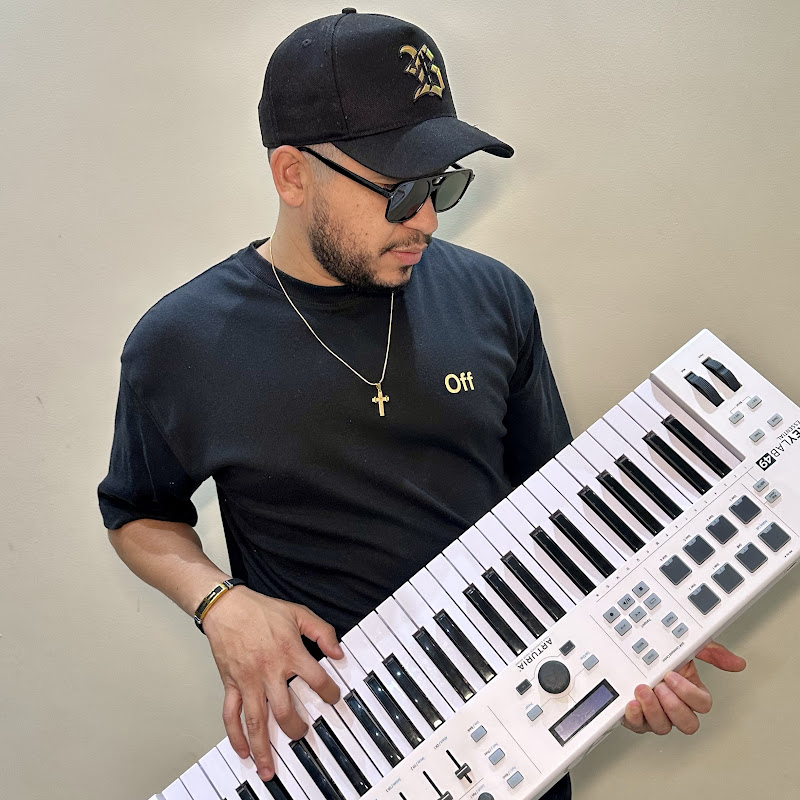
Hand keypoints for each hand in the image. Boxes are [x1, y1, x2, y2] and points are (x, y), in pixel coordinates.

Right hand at [201, 588, 343, 779]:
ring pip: (256, 721)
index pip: (316, 680)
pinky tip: (243, 751)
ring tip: (269, 768)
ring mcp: (248, 681)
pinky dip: (235, 735)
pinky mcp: (231, 684)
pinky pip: (231, 715)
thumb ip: (322, 632)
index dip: (329, 692)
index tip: (333, 699)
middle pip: (285, 710)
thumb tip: (338, 653)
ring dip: (263, 748)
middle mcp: (269, 671)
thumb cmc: (261, 610)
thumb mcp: (299, 612)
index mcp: (289, 653)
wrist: (227, 608)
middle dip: (296, 729)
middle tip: (303, 735)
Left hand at [622, 641, 745, 734]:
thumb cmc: (660, 659)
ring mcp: (657, 715)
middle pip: (688, 723)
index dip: (688, 693)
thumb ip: (711, 652)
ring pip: (663, 727)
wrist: (630, 656)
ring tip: (642, 690)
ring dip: (653, 709)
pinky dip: (634, 717)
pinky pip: (638, 726)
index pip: (702, 704)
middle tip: (659, 687)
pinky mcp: (636, 719)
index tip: (671, 675)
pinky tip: (632, 703)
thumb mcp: (686, 648)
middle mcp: (675, 708)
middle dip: (674, 706)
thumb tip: (737, 663)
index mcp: (690, 693)